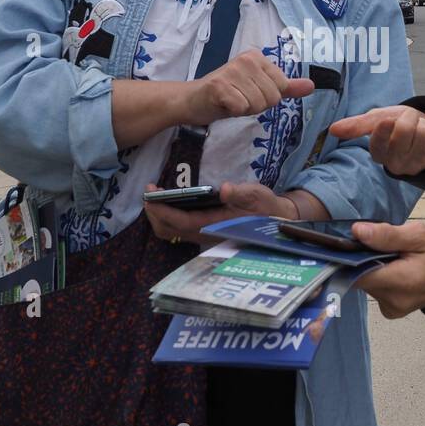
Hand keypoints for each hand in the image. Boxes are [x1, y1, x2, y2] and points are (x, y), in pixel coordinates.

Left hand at [143, 181, 298, 246]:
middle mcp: (204, 234)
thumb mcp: (258, 195)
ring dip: (158, 216)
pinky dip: (166, 218)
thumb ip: (242, 193)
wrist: (275, 223)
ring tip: (155, 197)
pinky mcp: (203, 233)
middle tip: (149, 192)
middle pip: (168, 230)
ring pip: (170, 233)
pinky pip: (176, 230)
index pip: (181, 221)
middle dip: (154, 213)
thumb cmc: (265, 208)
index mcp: (215, 225)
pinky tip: (168, 203)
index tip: (150, 195)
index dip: (162, 210)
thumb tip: (226, 189)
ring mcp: (202, 236)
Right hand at [178, 49, 314, 126]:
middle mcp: (246, 59)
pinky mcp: (220, 86)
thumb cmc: (228, 94)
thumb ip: (286, 87)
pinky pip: (241, 108)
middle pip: (271, 98)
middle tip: (239, 99)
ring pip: (258, 105)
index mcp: (258, 57)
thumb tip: (311, 86)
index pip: (281, 88)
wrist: (193, 100)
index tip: (249, 93)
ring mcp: (232, 71)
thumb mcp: (260, 88)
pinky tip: (223, 104)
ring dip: (244, 109)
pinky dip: (233, 112)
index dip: (267, 98)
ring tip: (231, 101)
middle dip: (256, 105)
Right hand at [329, 105, 424, 175]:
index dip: (384, 126)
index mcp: (379, 155)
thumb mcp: (377, 120)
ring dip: (422, 121)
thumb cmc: (397, 125)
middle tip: (407, 120)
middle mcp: (397, 164)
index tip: (388, 120)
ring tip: (419, 126)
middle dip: (406, 116)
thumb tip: (332, 129)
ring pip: (423, 131)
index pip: (378, 142)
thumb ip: (356, 125)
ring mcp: (419, 163)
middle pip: (403, 130)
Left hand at [348, 220, 424, 318]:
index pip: (357, 274)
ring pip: (366, 284)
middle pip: (359, 278)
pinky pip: (374, 291)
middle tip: (380, 246)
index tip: (352, 243)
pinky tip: (393, 269)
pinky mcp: (392, 311)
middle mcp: (393, 301)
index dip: (349, 257)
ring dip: (372, 268)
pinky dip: (379, 278)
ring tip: (391, 257)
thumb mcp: (419, 235)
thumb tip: (357, 232)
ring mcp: (392, 309)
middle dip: (363, 260)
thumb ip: (387, 235)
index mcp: (401, 282)